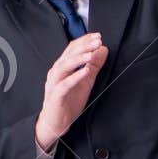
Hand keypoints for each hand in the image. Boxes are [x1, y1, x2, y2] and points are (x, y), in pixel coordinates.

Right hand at [34, 32, 106, 150]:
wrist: (56, 123)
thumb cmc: (69, 101)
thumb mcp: (86, 81)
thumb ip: (94, 65)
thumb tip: (103, 50)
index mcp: (63, 67)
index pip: (72, 48)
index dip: (85, 41)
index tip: (98, 36)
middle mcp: (56, 72)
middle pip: (68, 54)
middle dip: (83, 46)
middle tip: (97, 41)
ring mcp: (54, 83)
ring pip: (64, 66)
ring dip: (78, 59)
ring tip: (91, 54)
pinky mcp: (55, 95)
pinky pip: (65, 84)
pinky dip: (75, 77)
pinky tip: (85, 72)